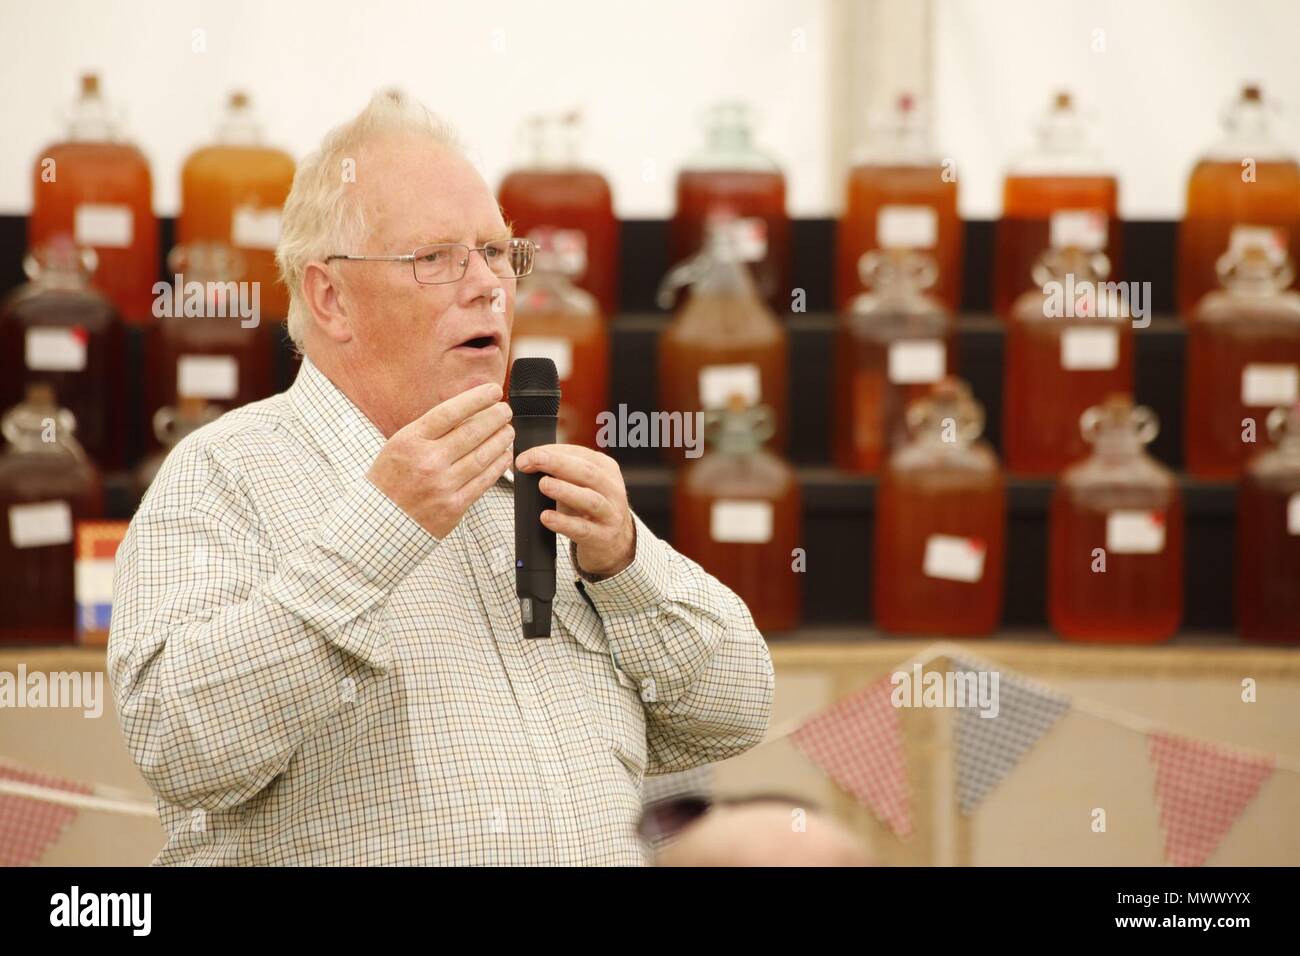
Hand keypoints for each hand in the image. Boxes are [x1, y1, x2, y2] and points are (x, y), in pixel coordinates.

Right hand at [367, 382, 513, 538]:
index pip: (450, 412)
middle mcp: (427, 462)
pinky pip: (484, 482)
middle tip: (505, 411)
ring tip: (508, 431)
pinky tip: (504, 455)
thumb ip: (430, 429)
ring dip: (501, 440)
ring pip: (483, 456)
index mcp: (410, 441)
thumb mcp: (400, 445)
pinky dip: (498, 466)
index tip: (493, 391)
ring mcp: (442, 485)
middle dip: (495, 417)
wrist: (379, 523)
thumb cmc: (390, 480)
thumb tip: (467, 410)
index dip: (476, 399)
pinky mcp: (454, 507)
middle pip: (472, 432)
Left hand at [515, 444, 634, 578]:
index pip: (579, 454)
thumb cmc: (591, 508)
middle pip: (587, 472)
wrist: (616, 543)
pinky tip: (546, 517)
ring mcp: (610, 514)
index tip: (527, 456)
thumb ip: (563, 472)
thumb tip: (528, 461)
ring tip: (543, 484)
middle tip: (532, 461)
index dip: (552, 452)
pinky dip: (563, 522)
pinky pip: (583, 529)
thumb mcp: (582, 485)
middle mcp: (612, 489)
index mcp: (606, 468)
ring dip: (565, 490)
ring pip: (590, 499)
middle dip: (557, 463)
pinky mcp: (602, 537)